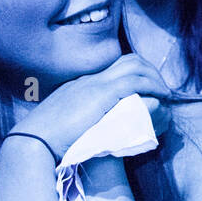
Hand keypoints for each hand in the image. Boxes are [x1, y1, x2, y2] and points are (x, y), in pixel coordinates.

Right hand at [13, 54, 172, 158]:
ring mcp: (96, 83)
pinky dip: (152, 87)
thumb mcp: (66, 125)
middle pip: (128, 60)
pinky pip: (135, 82)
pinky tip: (161, 98)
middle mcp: (90, 79)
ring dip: (155, 78)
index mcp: (81, 85)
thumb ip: (82, 120)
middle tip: (162, 89)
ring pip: (135, 66)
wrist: (36, 140)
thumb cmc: (47, 140)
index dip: (136, 74)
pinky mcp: (102, 93)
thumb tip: (94, 128)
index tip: (148, 88)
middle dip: (150, 71)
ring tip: (166, 94)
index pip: (115, 68)